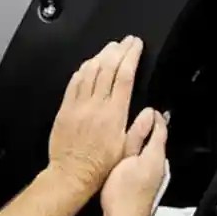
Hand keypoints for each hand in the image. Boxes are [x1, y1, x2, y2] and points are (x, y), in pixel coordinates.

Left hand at [47, 36, 143, 195]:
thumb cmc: (101, 165)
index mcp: (114, 114)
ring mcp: (79, 105)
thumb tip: (151, 112)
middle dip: (119, 50)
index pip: (125, 76)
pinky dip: (83, 69)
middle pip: (109, 68)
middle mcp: (96, 105)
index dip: (131, 56)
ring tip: (111, 47)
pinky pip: (74, 83)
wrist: (72, 174)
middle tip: (127, 41)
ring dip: (101, 55)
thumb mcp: (128, 150)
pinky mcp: (65, 109)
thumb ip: (140, 129)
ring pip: (90, 71)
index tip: (136, 46)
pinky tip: (89, 63)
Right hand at [101, 108, 167, 215]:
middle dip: (151, 130)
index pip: (162, 128)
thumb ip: (137, 136)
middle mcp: (161, 166)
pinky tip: (130, 161)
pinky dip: (142, 158)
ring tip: (134, 138)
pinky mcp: (151, 187)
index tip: (152, 110)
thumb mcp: (125, 157)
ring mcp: (158, 178)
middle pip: (159, 141)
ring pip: (153, 154)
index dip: (157, 117)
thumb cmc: (122, 194)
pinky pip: (149, 166)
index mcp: (157, 155)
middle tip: (141, 120)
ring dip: (146, 145)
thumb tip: (148, 115)